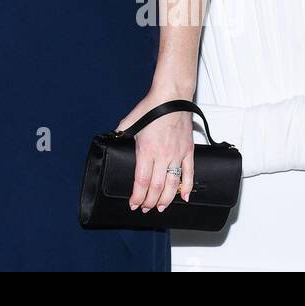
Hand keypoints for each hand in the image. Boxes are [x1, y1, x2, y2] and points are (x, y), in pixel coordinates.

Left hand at [116, 88, 194, 212]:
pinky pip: (189, 173)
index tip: (133, 204)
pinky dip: (187, 187)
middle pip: (157, 187)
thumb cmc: (152, 107)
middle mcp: (163, 155)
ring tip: (161, 207)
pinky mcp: (188, 151)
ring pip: (173, 184)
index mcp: (146, 150)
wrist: (172, 97)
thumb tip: (114, 140)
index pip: (142, 181)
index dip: (137, 196)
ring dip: (167, 199)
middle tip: (145, 208)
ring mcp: (177, 154)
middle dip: (150, 201)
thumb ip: (122, 133)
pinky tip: (184, 196)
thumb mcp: (130, 121)